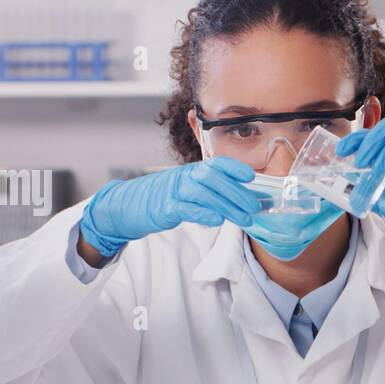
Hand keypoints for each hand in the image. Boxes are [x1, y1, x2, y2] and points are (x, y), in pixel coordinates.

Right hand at [79, 157, 261, 257]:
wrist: (129, 205)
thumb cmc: (165, 199)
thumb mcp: (188, 189)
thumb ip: (210, 191)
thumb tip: (240, 199)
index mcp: (193, 171)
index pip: (216, 163)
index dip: (234, 168)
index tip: (252, 177)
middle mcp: (185, 177)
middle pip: (214, 179)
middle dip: (238, 193)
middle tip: (255, 207)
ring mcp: (174, 191)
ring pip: (204, 194)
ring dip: (228, 206)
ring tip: (245, 219)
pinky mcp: (165, 208)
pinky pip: (186, 209)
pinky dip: (203, 213)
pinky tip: (217, 220)